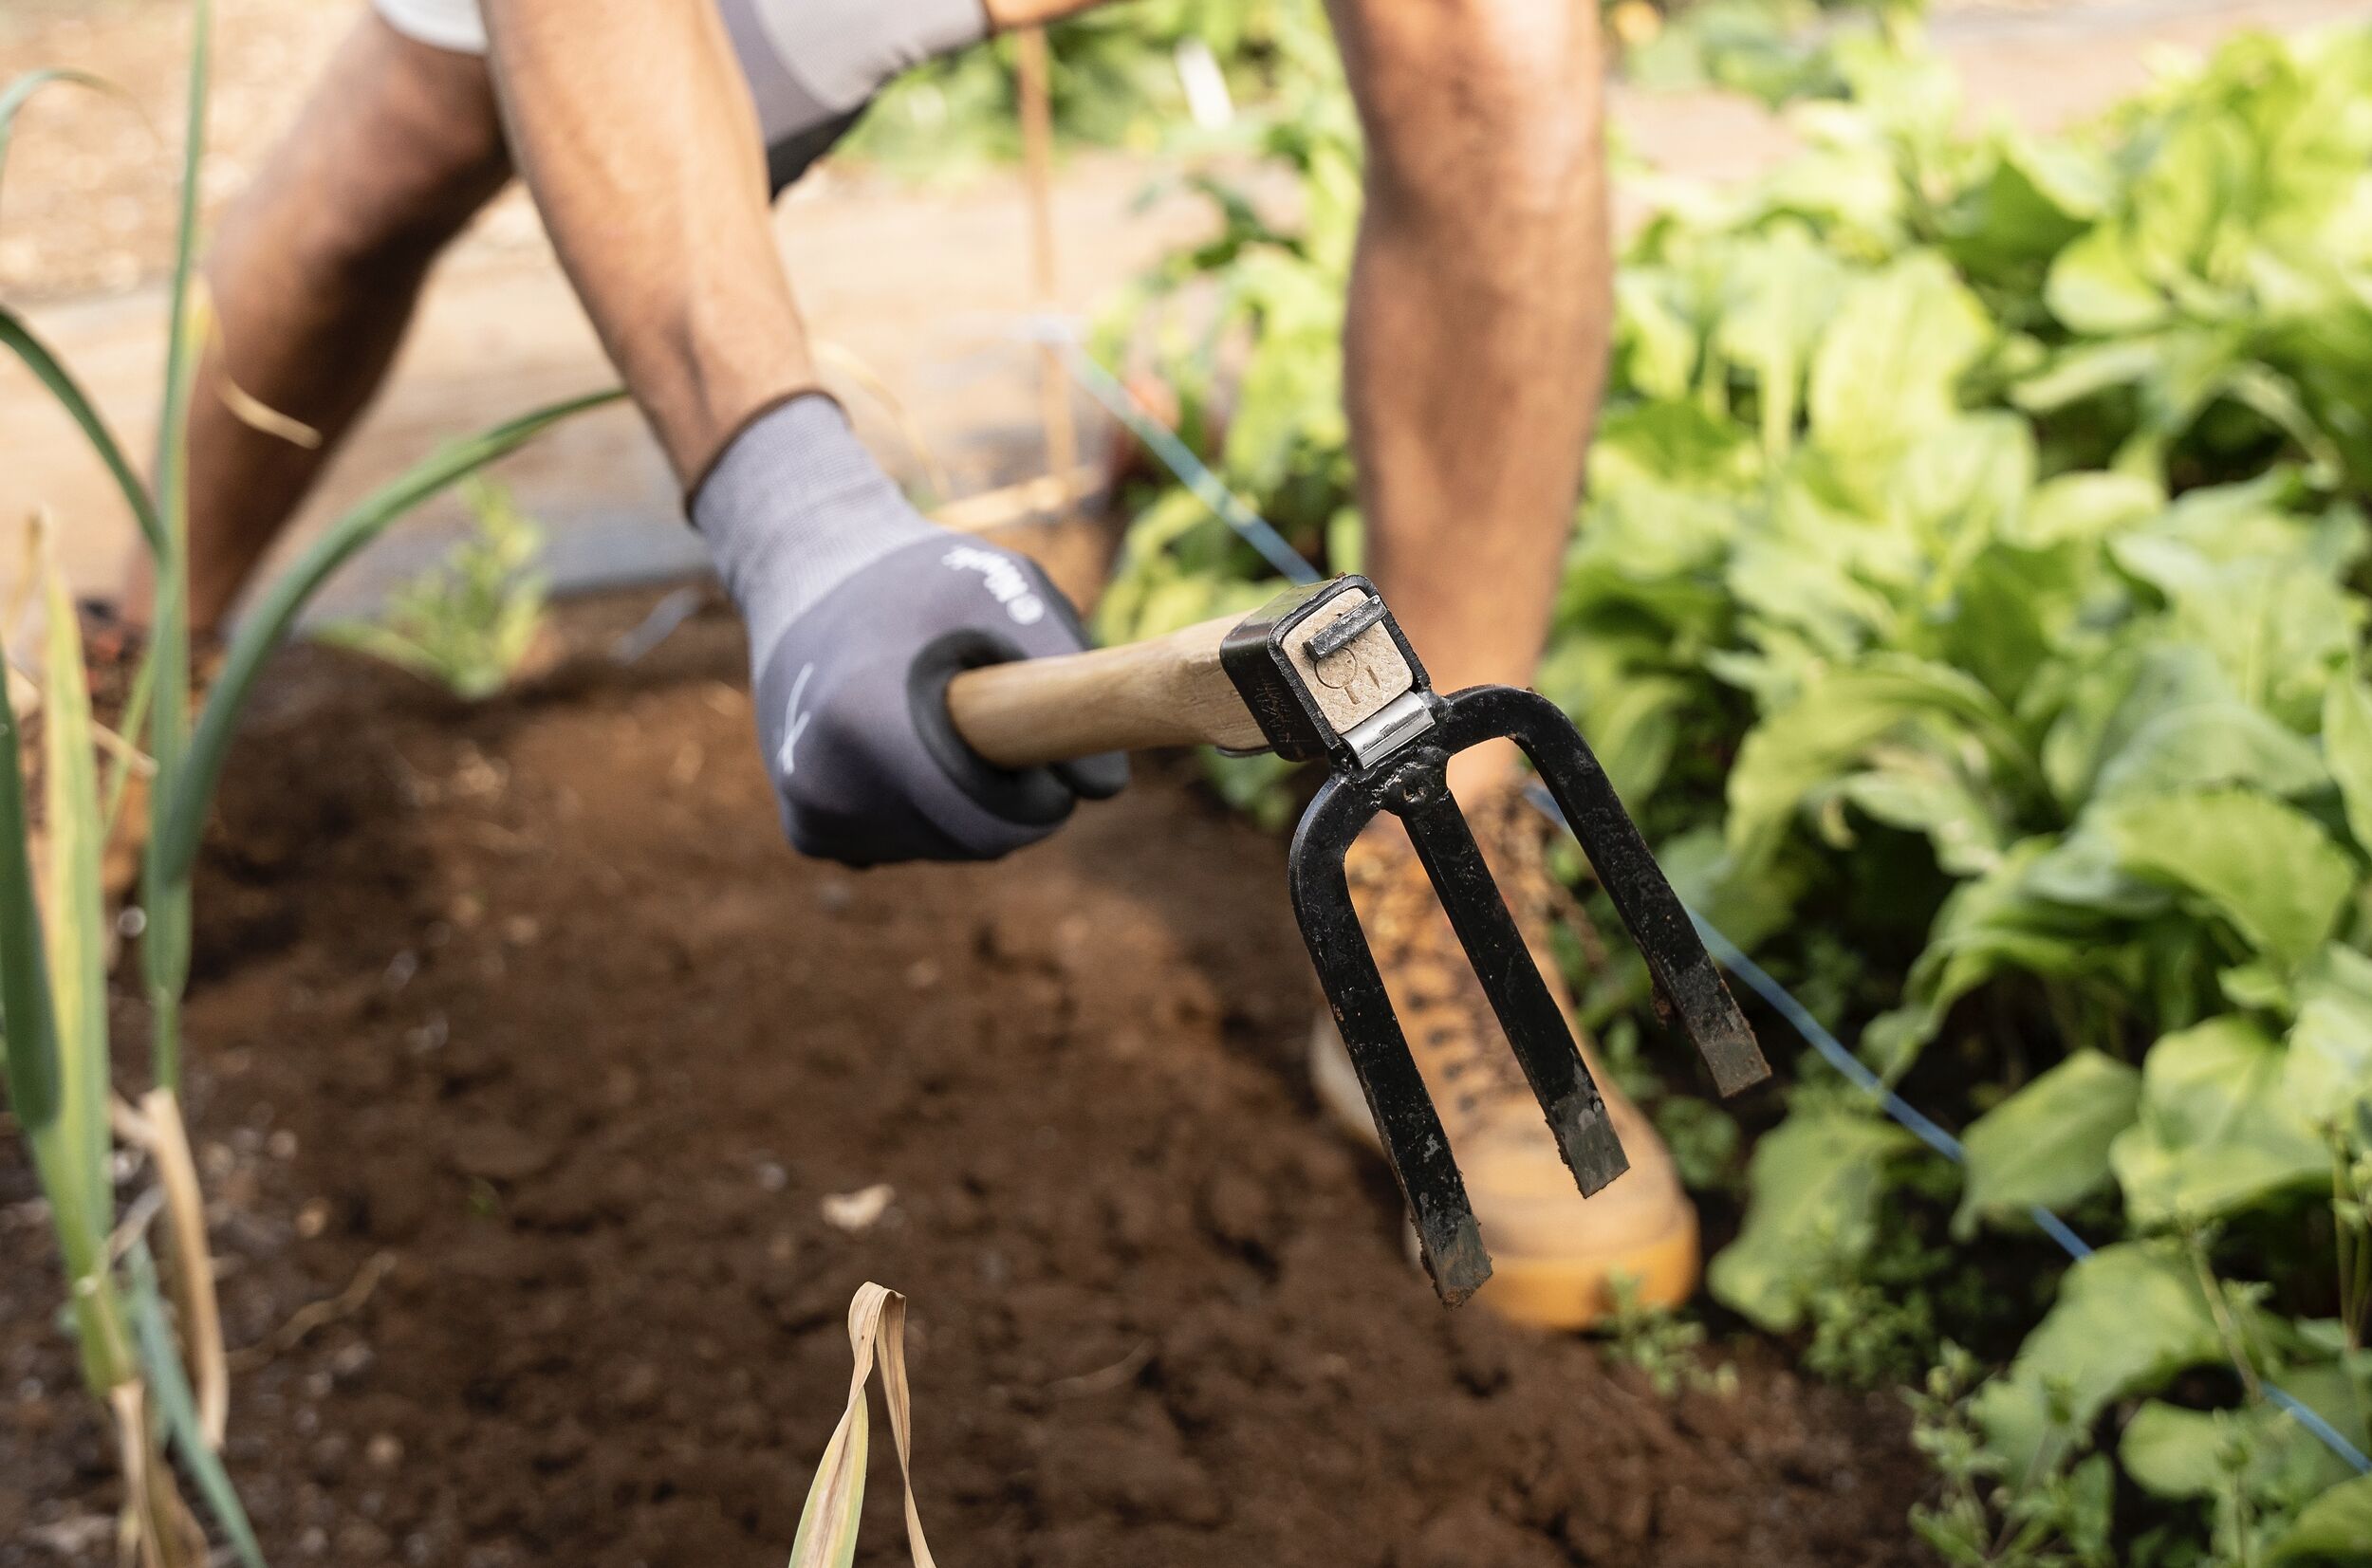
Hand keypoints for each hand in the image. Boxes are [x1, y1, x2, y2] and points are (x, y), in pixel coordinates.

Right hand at [693, 394, 1123, 866]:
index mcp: (868, 724)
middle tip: (1004, 729)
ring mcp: (811, 812)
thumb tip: (1106, 788)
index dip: (1038, 799)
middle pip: (971, 842)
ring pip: (941, 849)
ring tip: (948, 725)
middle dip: (1008, 801)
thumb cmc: (920, 572)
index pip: (988, 823)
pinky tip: (911, 749)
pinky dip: (927, 813)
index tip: (1049, 758)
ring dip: (968, 807)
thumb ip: (1066, 673)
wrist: (806, 566)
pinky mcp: (807, 828)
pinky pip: (905, 846)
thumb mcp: (1006, 590)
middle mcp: (825, 782)